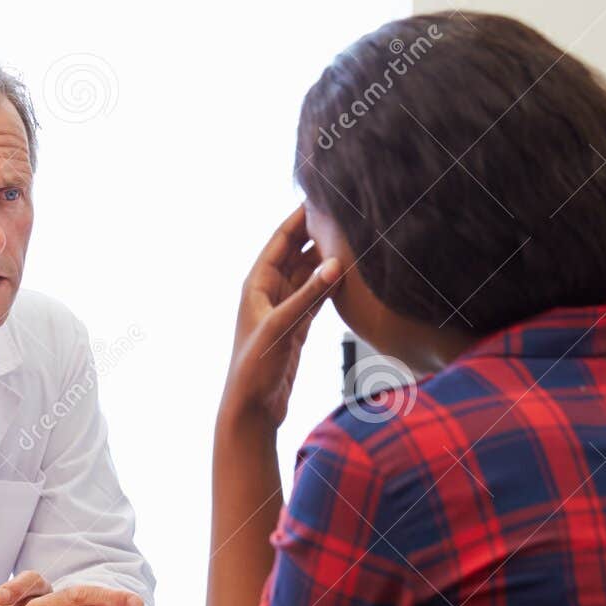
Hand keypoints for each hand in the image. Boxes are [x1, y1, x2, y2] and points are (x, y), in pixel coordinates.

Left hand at [221, 204, 339, 430]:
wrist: (252, 410)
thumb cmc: (254, 370)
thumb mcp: (281, 328)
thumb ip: (308, 296)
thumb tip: (335, 264)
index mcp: (256, 285)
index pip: (282, 240)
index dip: (301, 217)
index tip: (323, 196)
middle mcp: (268, 293)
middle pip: (297, 253)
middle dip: (318, 234)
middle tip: (346, 214)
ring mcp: (283, 310)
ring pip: (308, 276)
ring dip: (327, 260)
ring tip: (354, 239)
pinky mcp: (295, 328)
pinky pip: (315, 298)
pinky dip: (329, 286)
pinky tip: (348, 276)